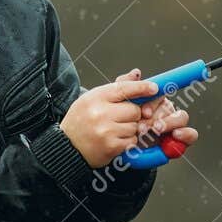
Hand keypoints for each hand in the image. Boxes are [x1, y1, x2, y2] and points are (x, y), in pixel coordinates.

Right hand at [59, 68, 198, 167]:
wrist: (67, 147)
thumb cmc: (80, 121)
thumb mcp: (92, 99)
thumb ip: (116, 88)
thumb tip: (136, 74)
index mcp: (96, 97)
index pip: (124, 88)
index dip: (142, 87)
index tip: (154, 88)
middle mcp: (100, 113)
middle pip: (134, 110)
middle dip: (133, 114)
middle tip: (121, 118)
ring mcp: (106, 131)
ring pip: (135, 126)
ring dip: (130, 129)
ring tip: (114, 130)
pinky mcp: (111, 146)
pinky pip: (132, 141)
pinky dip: (128, 141)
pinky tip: (115, 140)